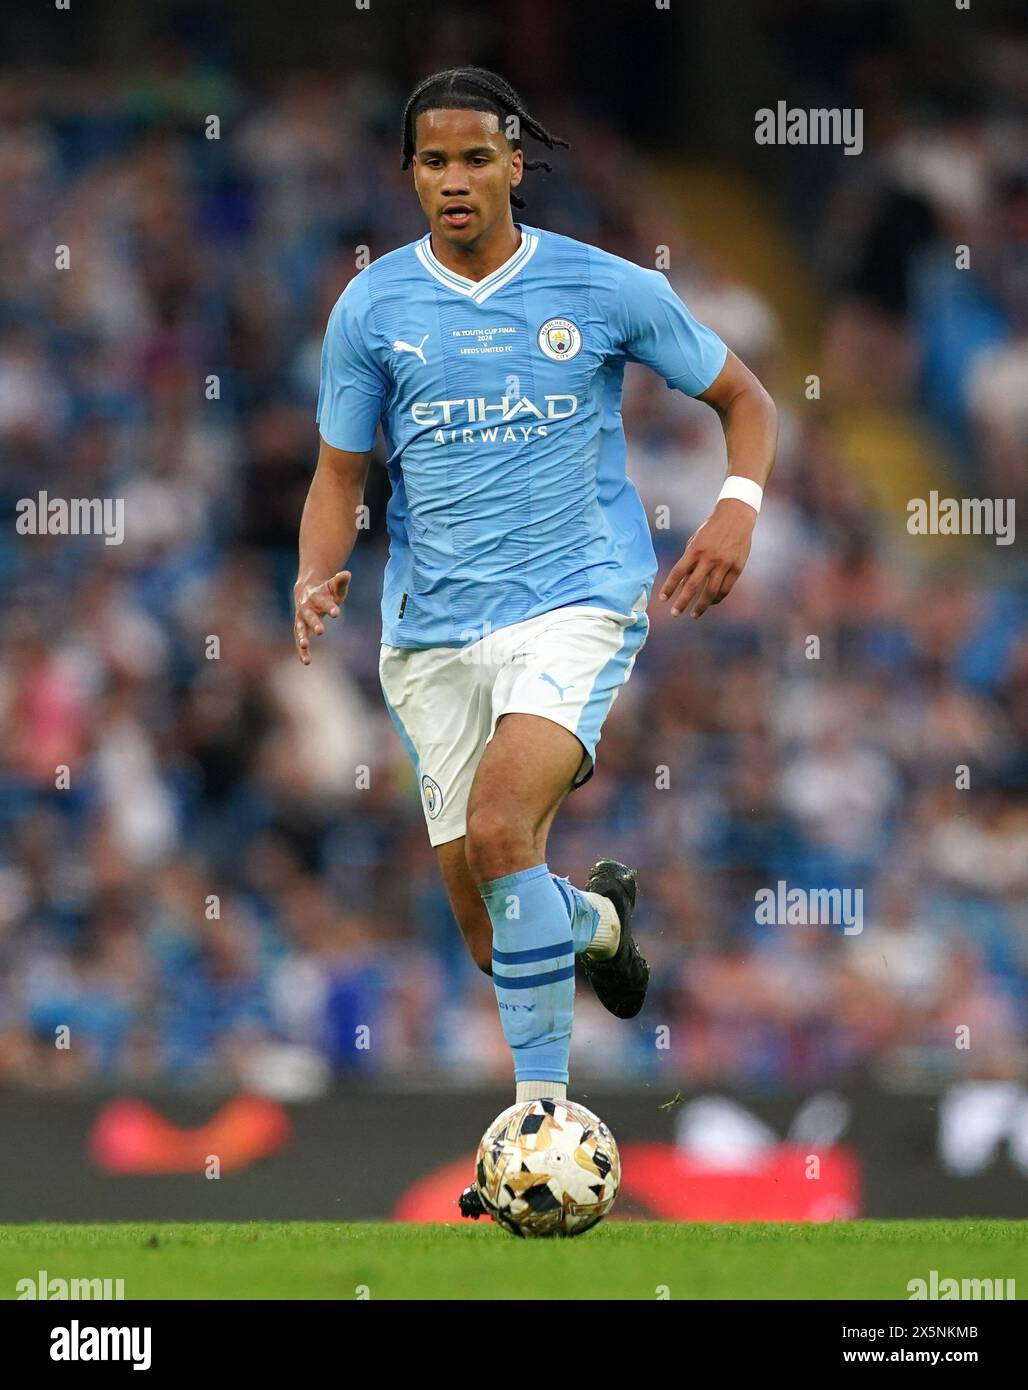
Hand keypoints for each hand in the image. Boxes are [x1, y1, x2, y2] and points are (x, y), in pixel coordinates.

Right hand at [293, 570, 349, 663]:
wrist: (306, 591)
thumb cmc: (325, 590)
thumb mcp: (334, 585)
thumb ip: (340, 581)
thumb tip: (346, 573)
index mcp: (316, 597)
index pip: (324, 602)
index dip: (330, 607)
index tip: (337, 613)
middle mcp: (306, 609)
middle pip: (309, 616)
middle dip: (315, 623)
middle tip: (321, 631)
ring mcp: (301, 619)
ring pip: (300, 629)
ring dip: (302, 637)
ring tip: (304, 646)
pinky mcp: (301, 629)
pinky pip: (300, 640)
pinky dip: (302, 651)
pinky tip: (306, 662)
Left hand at [659, 499, 754, 618]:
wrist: (736, 516)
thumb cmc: (711, 529)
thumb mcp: (696, 540)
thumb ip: (689, 561)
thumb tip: (683, 584)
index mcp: (695, 549)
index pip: (678, 572)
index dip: (669, 587)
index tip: (662, 599)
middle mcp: (709, 558)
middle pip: (693, 586)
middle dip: (682, 602)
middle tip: (675, 614)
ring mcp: (724, 564)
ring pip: (711, 592)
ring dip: (701, 606)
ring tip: (694, 614)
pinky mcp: (737, 568)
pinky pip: (726, 589)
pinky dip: (717, 598)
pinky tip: (711, 603)